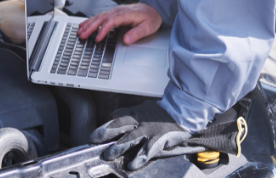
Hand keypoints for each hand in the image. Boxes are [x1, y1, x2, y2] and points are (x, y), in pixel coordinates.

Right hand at [77, 3, 161, 44]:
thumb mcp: (148, 27)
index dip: (103, 30)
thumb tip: (127, 40)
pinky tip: (85, 24)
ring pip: (98, 17)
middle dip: (90, 27)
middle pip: (101, 18)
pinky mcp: (114, 14)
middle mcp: (118, 11)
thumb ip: (137, 33)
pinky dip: (91, 21)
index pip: (111, 21)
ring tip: (79, 31)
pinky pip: (100, 17)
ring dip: (88, 24)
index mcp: (125, 14)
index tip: (97, 38)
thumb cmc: (150, 18)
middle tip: (82, 35)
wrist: (153, 9)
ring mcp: (115, 12)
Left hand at [90, 100, 247, 169]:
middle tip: (93, 142)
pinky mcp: (159, 138)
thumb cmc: (161, 113)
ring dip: (119, 146)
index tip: (92, 137)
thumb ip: (129, 116)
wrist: (183, 110)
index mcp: (135, 113)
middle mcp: (140, 120)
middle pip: (120, 125)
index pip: (117, 118)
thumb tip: (112, 120)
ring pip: (131, 138)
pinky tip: (132, 165)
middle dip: (105, 134)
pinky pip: (148, 149)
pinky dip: (139, 157)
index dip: (104, 127)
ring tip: (109, 154)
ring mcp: (149, 129)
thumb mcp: (142, 110)